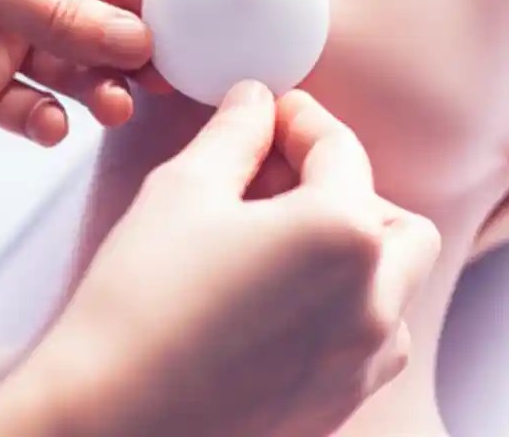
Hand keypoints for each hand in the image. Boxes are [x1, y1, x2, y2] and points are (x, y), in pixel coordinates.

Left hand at [0, 0, 163, 144]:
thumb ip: (59, 14)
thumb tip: (139, 39)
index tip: (180, 24)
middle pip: (99, 13)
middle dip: (131, 46)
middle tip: (162, 78)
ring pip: (72, 65)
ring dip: (98, 87)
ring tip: (114, 108)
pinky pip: (30, 106)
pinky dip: (46, 119)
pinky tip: (49, 125)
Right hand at [0, 82, 440, 435]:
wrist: (110, 418)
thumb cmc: (139, 304)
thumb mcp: (181, 191)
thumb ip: (234, 135)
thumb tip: (257, 103)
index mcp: (343, 233)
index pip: (340, 150)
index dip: (300, 119)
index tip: (271, 114)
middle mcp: (373, 301)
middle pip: (398, 223)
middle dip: (349, 193)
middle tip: (281, 182)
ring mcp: (360, 363)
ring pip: (396, 290)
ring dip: (358, 257)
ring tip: (282, 247)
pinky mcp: (338, 406)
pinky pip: (369, 344)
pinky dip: (345, 311)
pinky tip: (279, 304)